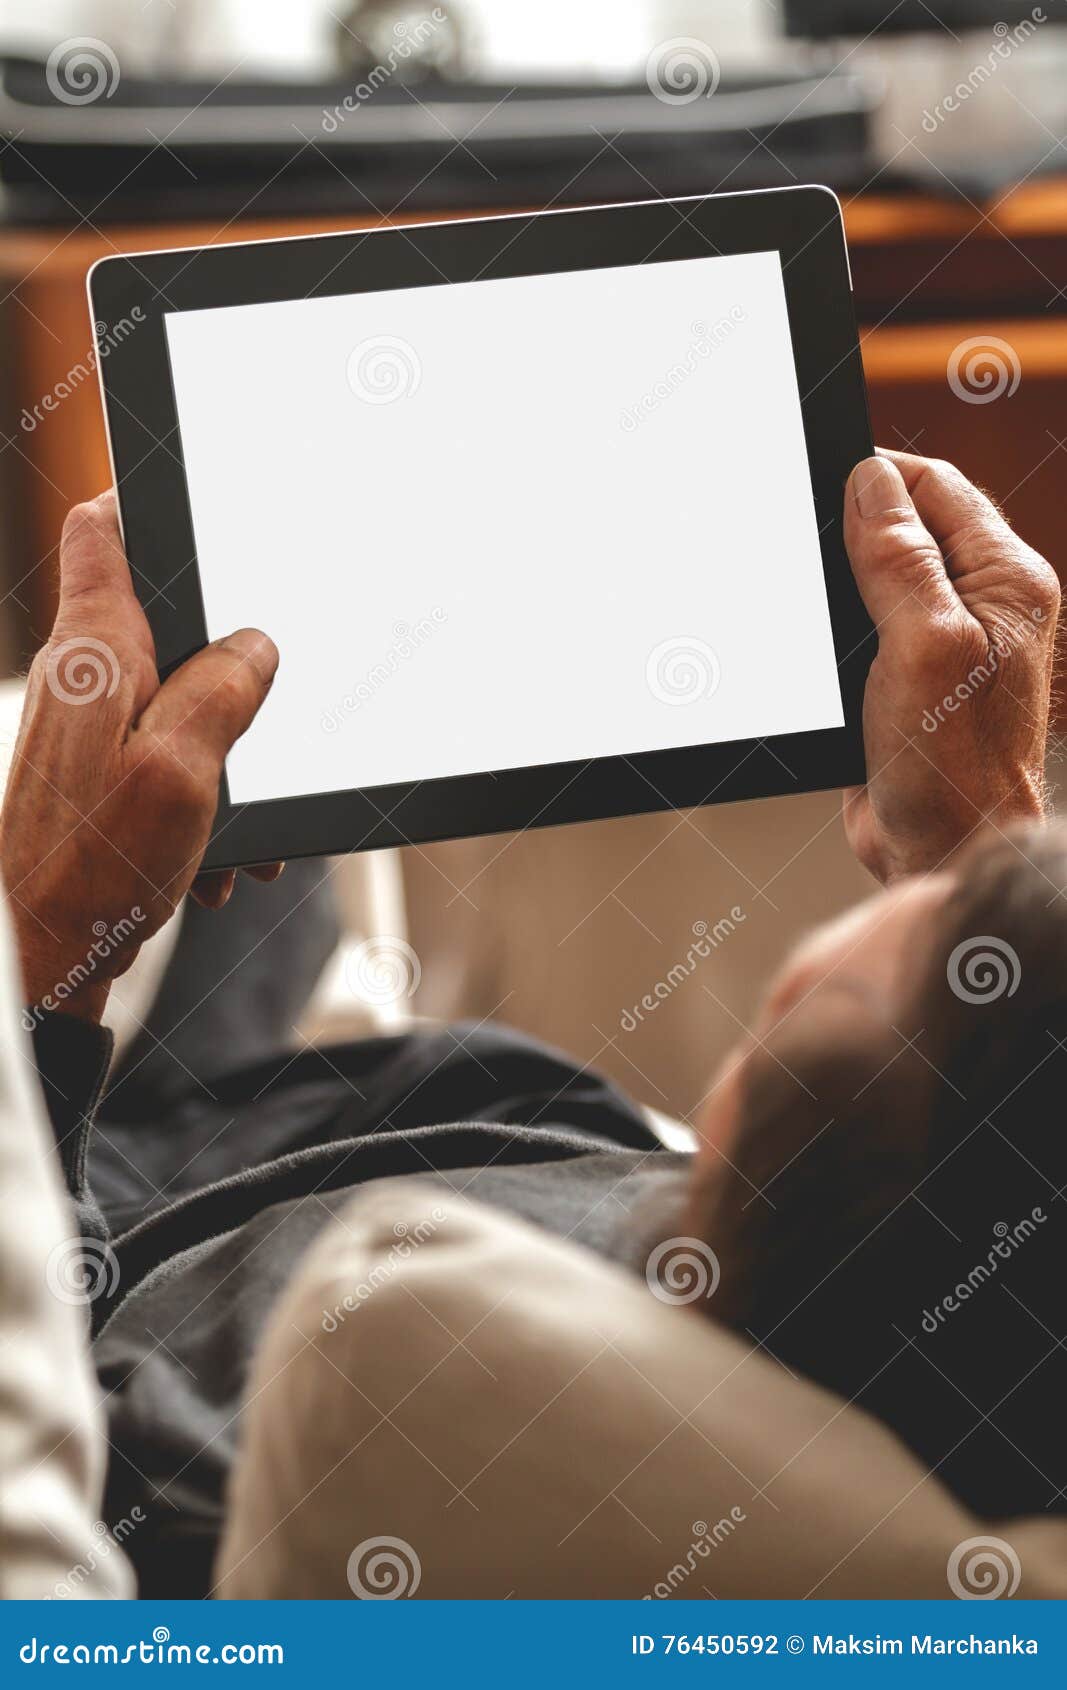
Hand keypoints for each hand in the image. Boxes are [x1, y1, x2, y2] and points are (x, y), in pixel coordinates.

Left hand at [0, 491, 281, 1021]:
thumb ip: (222, 691)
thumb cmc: (89, 866)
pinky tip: (210, 853)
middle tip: (260, 714)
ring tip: (232, 821)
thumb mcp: (181, 770)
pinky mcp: (93, 775)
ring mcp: (86, 727)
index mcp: (96, 650)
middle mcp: (83, 676)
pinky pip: (163, 758)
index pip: (99, 533)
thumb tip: (254, 648)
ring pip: (172, 700)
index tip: (197, 512)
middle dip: (226, 667)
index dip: (144, 505)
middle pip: (161, 622)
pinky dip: (198, 797)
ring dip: (221, 753)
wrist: (39, 951)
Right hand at [842, 451, 1058, 884]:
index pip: (937, 488)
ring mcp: (945, 641)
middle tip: (805, 543)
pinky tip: (816, 644)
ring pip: (878, 575)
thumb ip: (900, 560)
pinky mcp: (908, 678)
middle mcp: (982, 605)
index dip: (876, 478)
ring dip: (839, 580)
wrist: (942, 850)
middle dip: (851, 528)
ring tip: (814, 603)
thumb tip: (870, 483)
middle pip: (906, 526)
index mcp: (1006, 581)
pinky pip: (864, 626)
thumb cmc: (954, 764)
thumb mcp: (925, 646)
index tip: (820, 480)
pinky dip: (835, 625)